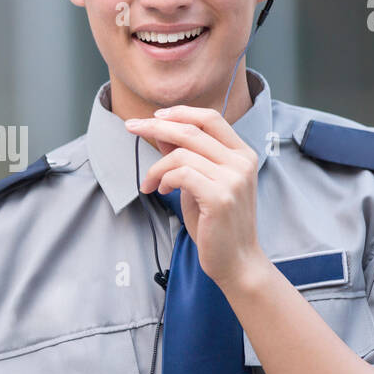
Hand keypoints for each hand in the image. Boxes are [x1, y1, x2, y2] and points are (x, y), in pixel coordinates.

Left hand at [124, 105, 265, 289]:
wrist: (236, 261)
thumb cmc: (217, 224)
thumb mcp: (201, 183)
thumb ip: (186, 156)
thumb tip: (161, 132)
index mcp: (242, 153)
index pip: (210, 117)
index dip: (180, 112)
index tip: (154, 117)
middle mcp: (241, 161)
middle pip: (191, 130)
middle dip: (155, 127)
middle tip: (130, 127)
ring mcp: (233, 178)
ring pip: (181, 154)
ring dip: (156, 167)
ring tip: (150, 183)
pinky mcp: (220, 197)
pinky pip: (180, 174)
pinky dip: (163, 179)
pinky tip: (162, 190)